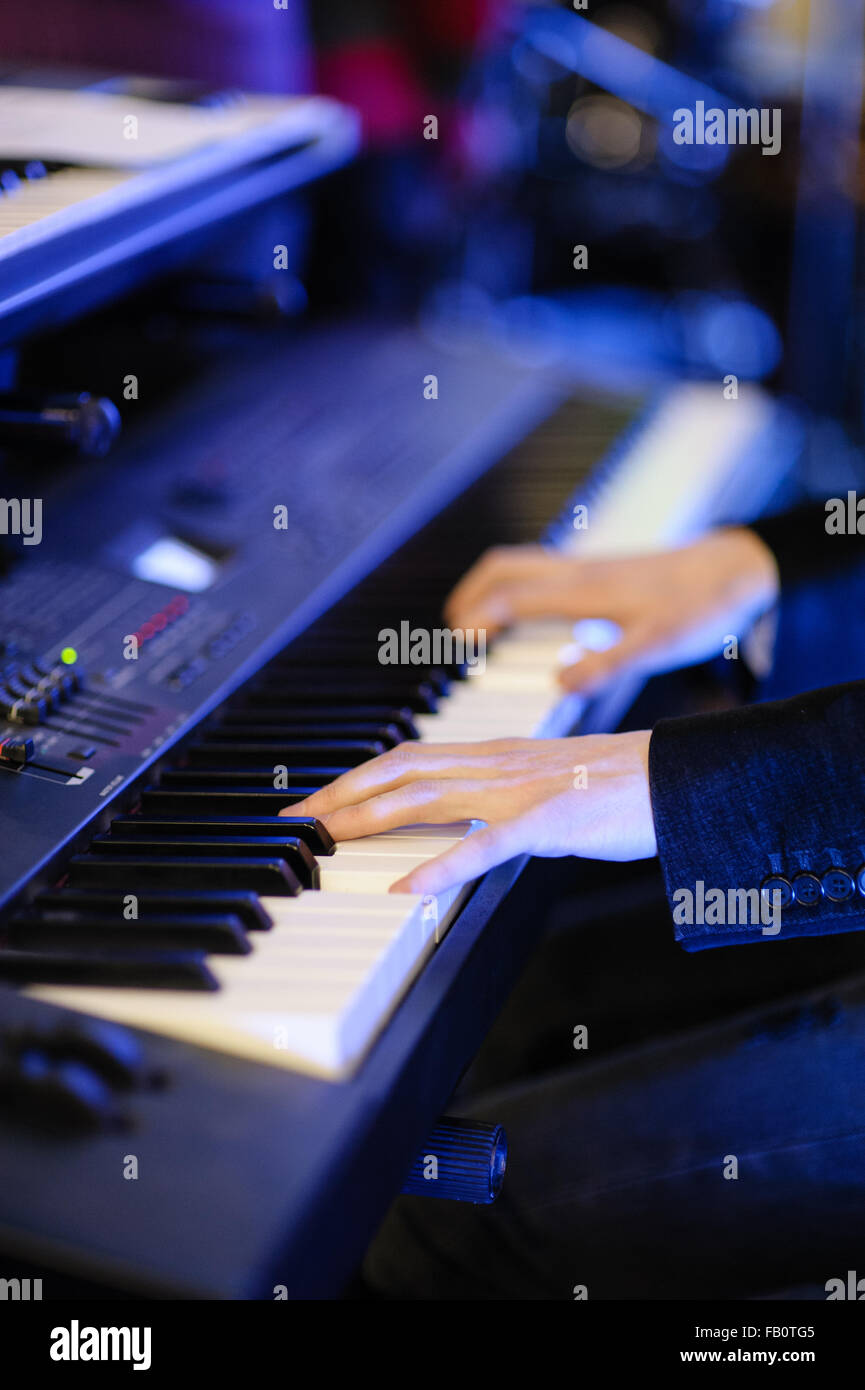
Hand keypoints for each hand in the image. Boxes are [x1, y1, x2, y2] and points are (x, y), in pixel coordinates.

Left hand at [284, 730, 655, 895]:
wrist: (677, 778)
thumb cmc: (618, 786)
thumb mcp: (546, 785)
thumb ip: (501, 797)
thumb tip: (464, 821)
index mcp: (496, 755)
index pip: (408, 758)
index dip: (357, 776)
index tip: (318, 799)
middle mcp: (497, 763)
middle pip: (401, 771)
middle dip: (343, 794)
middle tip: (298, 819)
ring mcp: (520, 790)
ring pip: (428, 797)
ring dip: (371, 819)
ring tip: (327, 839)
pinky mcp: (549, 819)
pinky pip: (486, 844)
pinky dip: (442, 866)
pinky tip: (410, 887)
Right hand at [444, 527, 779, 694]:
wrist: (738, 570)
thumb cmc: (701, 606)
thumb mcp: (656, 646)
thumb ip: (606, 665)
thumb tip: (558, 683)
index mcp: (581, 591)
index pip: (509, 598)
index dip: (476, 619)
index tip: (455, 645)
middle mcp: (578, 572)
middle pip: (503, 568)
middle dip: (470, 595)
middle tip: (452, 631)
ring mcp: (589, 568)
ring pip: (522, 565)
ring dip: (491, 589)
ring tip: (478, 623)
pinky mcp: (603, 571)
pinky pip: (543, 572)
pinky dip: (519, 590)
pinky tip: (532, 617)